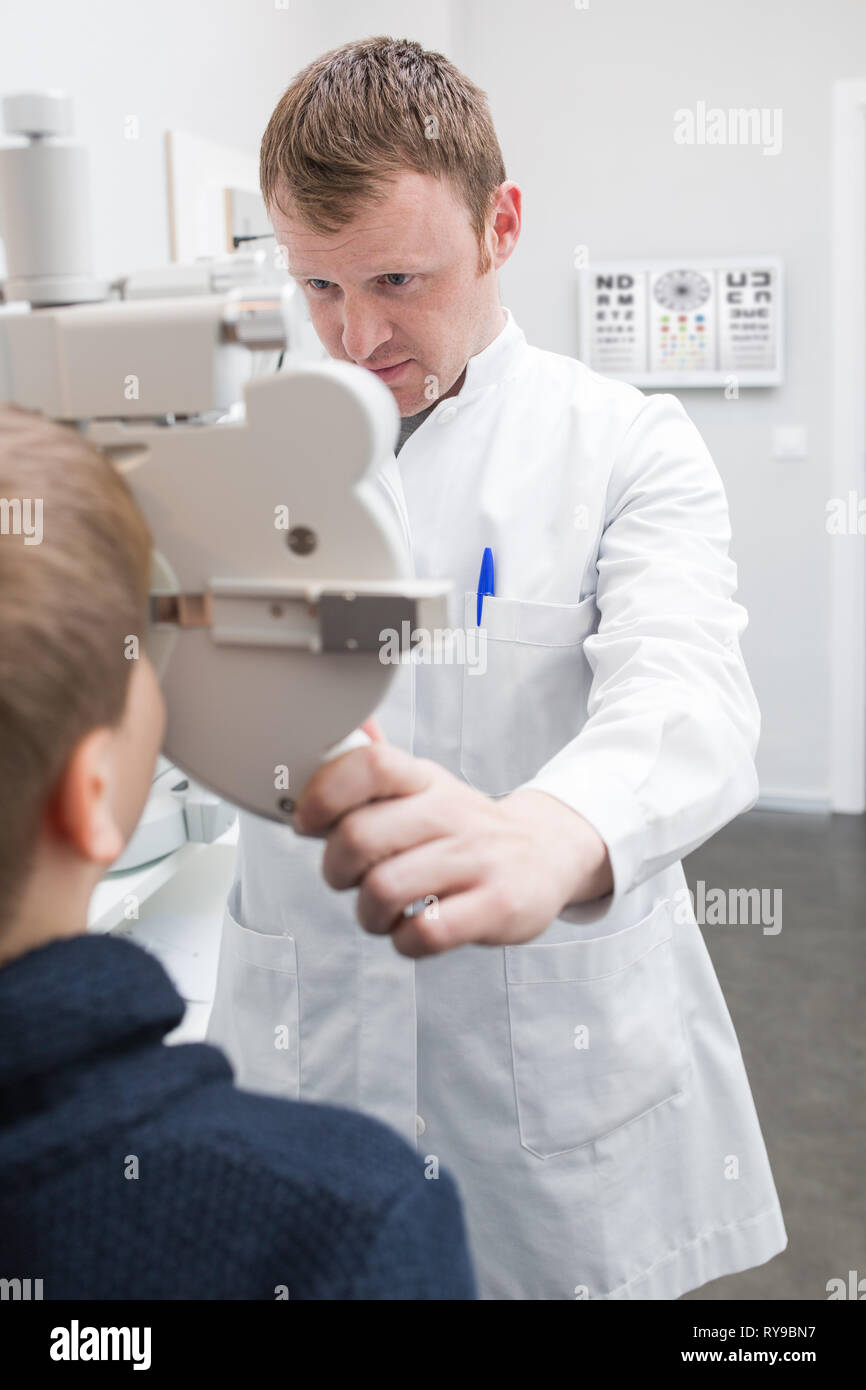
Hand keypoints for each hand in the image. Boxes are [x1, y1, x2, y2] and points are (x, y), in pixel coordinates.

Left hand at [293, 729, 612, 957]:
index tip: (308, 823)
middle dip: (335, 871)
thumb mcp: (430, 788)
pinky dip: (404, 941)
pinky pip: (424, 932)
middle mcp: (451, 814)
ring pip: (384, 890)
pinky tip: (413, 930)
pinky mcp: (496, 907)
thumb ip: (382, 768)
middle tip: (350, 880)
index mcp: (427, 781)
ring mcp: (476, 860)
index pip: (371, 764)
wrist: (548, 854)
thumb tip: (349, 728)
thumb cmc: (470, 829)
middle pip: (359, 836)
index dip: (324, 793)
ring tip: (384, 912)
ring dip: (368, 914)